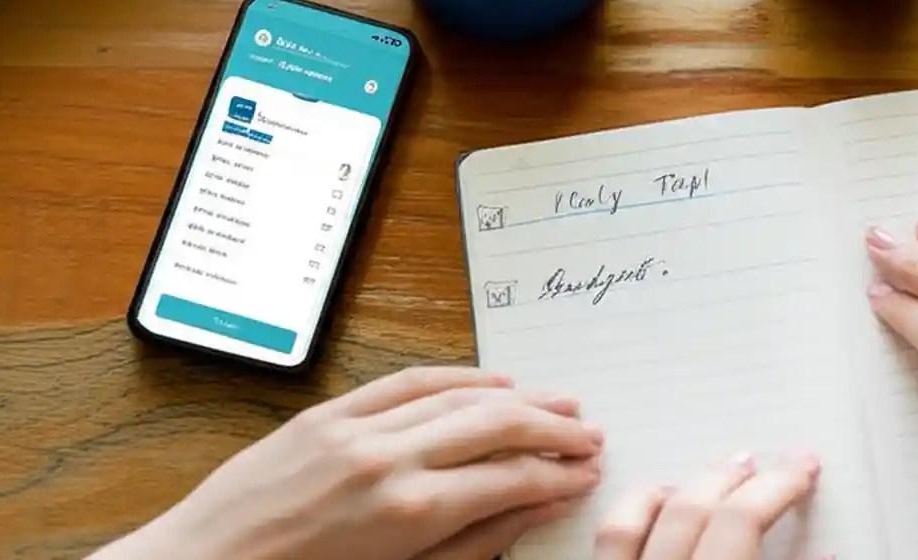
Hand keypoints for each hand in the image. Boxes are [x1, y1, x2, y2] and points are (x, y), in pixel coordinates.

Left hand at [90, 367, 602, 559]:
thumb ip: (477, 542)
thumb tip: (536, 509)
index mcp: (408, 513)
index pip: (510, 477)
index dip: (558, 473)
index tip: (587, 471)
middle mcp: (388, 459)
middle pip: (496, 423)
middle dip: (552, 426)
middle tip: (589, 434)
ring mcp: (355, 427)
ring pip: (459, 394)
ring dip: (518, 396)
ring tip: (559, 403)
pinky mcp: (328, 412)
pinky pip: (408, 379)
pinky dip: (457, 375)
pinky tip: (493, 380)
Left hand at [590, 452, 819, 558]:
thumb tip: (826, 557)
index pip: (740, 522)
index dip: (777, 487)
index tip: (803, 468)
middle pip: (692, 511)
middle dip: (734, 480)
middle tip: (767, 467)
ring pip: (638, 517)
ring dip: (683, 488)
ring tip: (716, 475)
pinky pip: (607, 540)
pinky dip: (634, 509)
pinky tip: (656, 499)